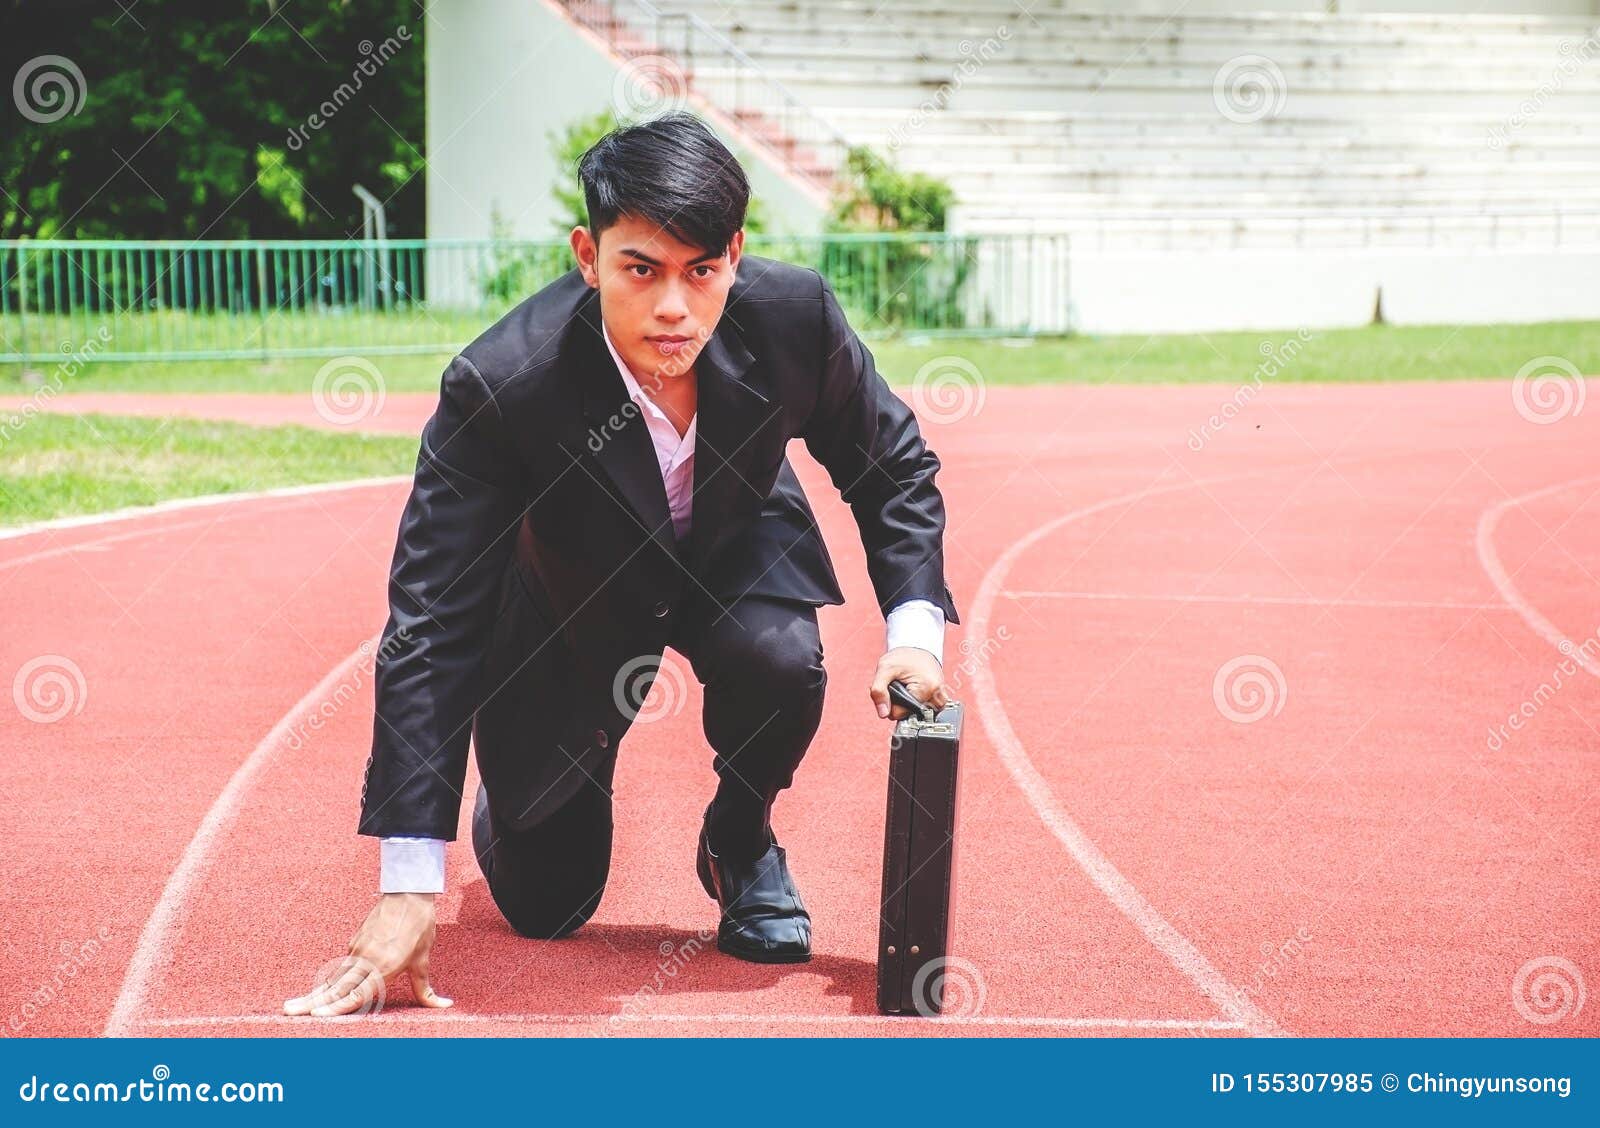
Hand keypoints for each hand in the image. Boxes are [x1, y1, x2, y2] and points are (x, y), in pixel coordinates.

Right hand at [283, 892, 450, 1016]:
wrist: (410, 893)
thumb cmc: (419, 927)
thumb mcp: (423, 960)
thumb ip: (425, 989)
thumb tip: (445, 1005)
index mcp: (383, 967)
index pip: (356, 993)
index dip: (337, 1006)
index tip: (317, 1015)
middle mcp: (366, 960)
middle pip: (335, 986)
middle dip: (312, 1002)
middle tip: (288, 1012)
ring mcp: (357, 950)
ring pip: (333, 977)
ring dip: (313, 993)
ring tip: (292, 1005)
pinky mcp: (355, 941)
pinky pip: (340, 967)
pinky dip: (328, 981)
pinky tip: (317, 992)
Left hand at [869, 646, 948, 719]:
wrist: (917, 647)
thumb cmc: (902, 656)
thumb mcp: (884, 668)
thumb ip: (878, 691)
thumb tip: (883, 713)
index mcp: (926, 689)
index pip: (899, 714)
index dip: (890, 703)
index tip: (893, 688)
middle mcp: (937, 695)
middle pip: (908, 714)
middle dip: (900, 702)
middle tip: (901, 685)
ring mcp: (941, 697)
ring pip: (916, 713)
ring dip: (909, 703)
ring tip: (908, 686)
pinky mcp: (941, 698)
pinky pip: (926, 709)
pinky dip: (918, 702)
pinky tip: (916, 690)